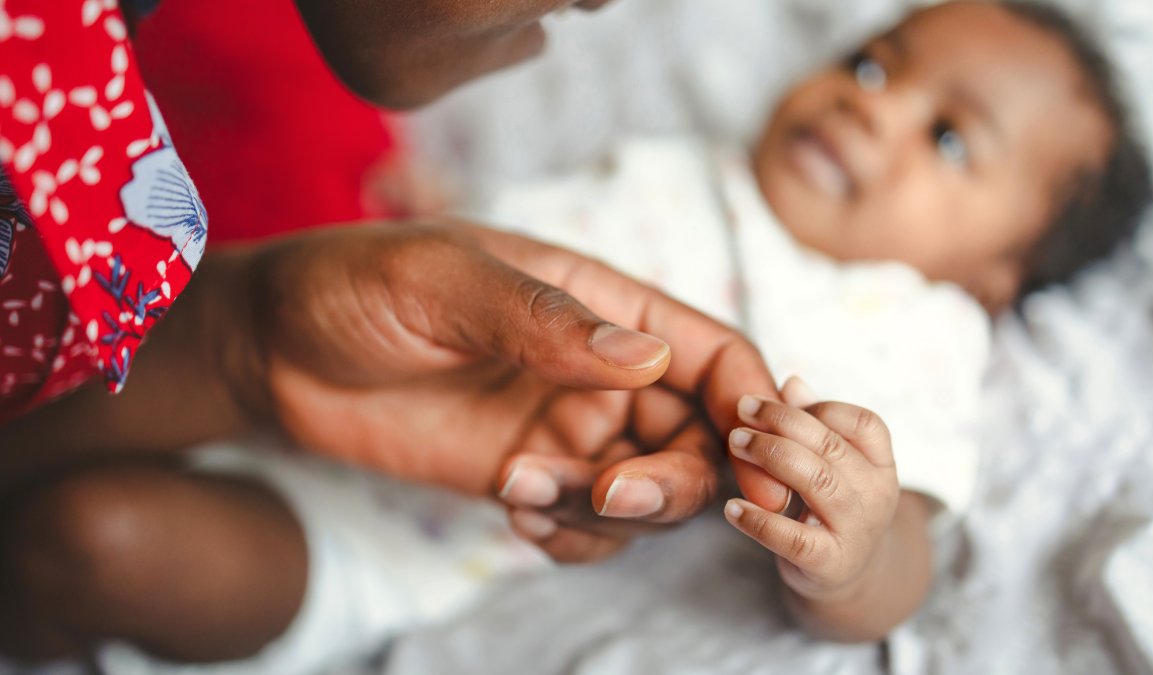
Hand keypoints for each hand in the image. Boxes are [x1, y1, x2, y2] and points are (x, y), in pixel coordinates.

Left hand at [245, 220, 782, 560]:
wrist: (274, 349)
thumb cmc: (356, 286)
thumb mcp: (443, 282)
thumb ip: (543, 319)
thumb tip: (648, 357)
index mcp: (601, 303)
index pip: (713, 352)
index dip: (750, 403)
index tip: (755, 458)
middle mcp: (599, 372)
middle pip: (696, 440)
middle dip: (675, 480)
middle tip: (613, 493)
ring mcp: (565, 429)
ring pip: (645, 495)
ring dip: (606, 512)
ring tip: (521, 487)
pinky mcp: (525, 477)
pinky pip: (586, 528)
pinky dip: (572, 537)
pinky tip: (516, 511)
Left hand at [722, 377, 900, 600]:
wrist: (846, 577)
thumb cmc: (831, 508)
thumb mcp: (831, 464)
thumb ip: (814, 423)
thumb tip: (792, 379)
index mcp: (881, 463)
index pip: (862, 422)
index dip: (816, 407)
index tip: (769, 402)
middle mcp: (876, 493)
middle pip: (831, 445)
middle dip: (781, 422)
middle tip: (741, 411)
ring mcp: (856, 529)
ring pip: (816, 481)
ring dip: (770, 456)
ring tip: (734, 443)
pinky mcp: (829, 563)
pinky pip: (792, 537)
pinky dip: (759, 520)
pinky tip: (731, 507)